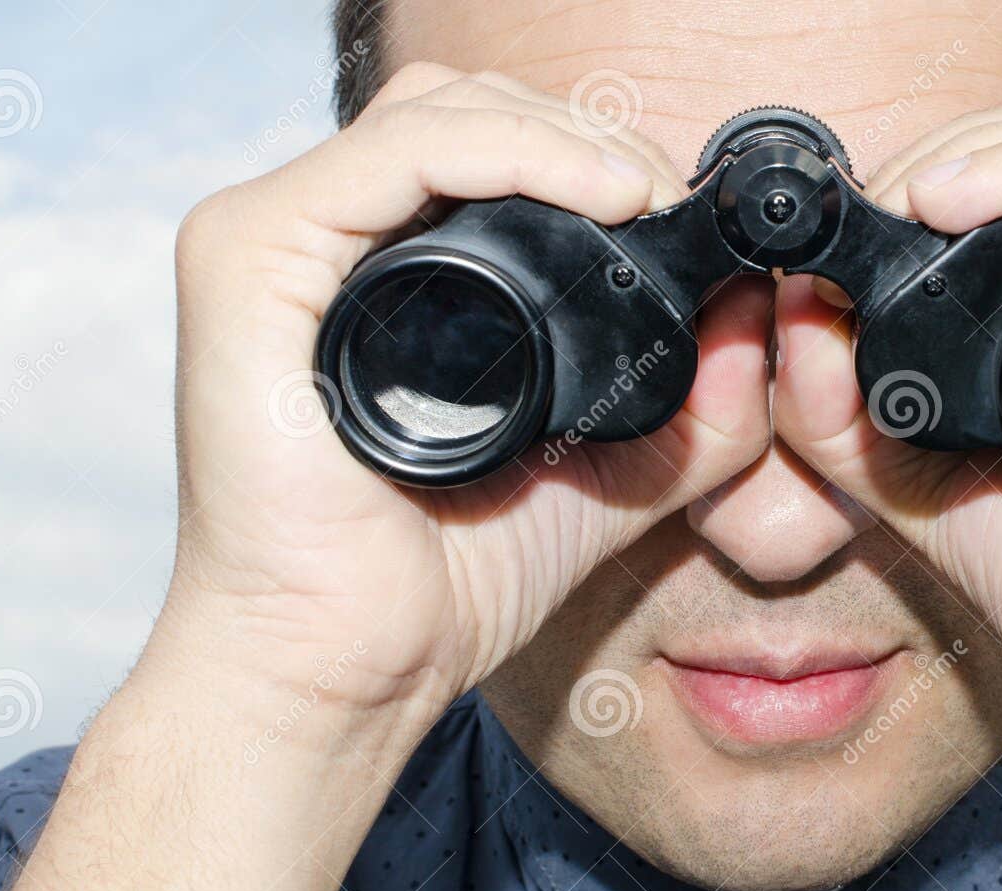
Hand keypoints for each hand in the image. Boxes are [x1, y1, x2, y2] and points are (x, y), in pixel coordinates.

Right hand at [159, 62, 767, 742]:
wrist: (350, 669)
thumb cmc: (445, 584)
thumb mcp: (605, 481)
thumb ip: (694, 410)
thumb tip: (755, 308)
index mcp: (385, 279)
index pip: (487, 150)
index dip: (592, 157)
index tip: (679, 213)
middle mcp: (322, 243)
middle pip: (465, 111)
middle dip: (586, 137)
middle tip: (666, 202)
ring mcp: (274, 242)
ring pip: (435, 111)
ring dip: (562, 135)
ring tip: (644, 199)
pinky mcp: (247, 259)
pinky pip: (395, 155)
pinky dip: (508, 152)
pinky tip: (598, 196)